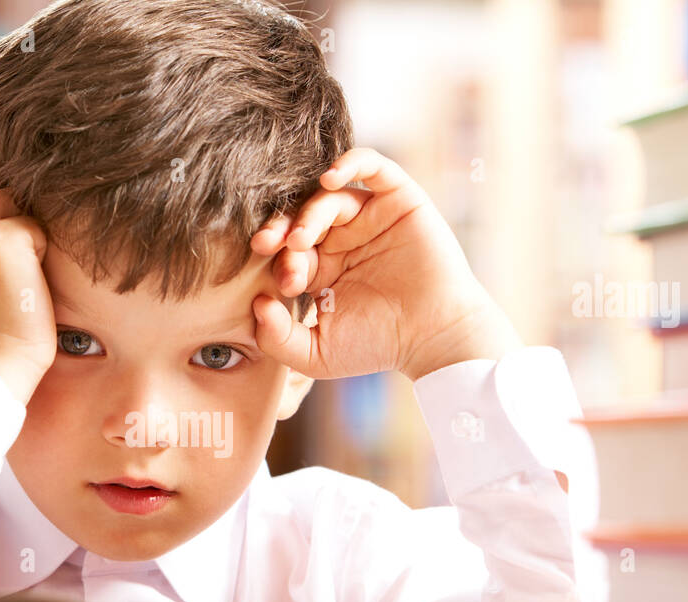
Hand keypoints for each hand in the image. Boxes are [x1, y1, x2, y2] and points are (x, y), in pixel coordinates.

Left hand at [250, 147, 521, 380]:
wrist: (433, 339)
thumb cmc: (377, 347)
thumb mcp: (315, 354)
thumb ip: (276, 338)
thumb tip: (254, 304)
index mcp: (320, 268)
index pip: (286, 251)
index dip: (276, 262)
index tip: (281, 286)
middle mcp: (342, 238)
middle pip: (300, 217)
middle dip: (279, 230)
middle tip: (266, 246)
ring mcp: (369, 217)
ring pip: (330, 196)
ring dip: (309, 213)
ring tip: (300, 238)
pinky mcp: (399, 200)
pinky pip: (373, 166)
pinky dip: (350, 161)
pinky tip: (329, 177)